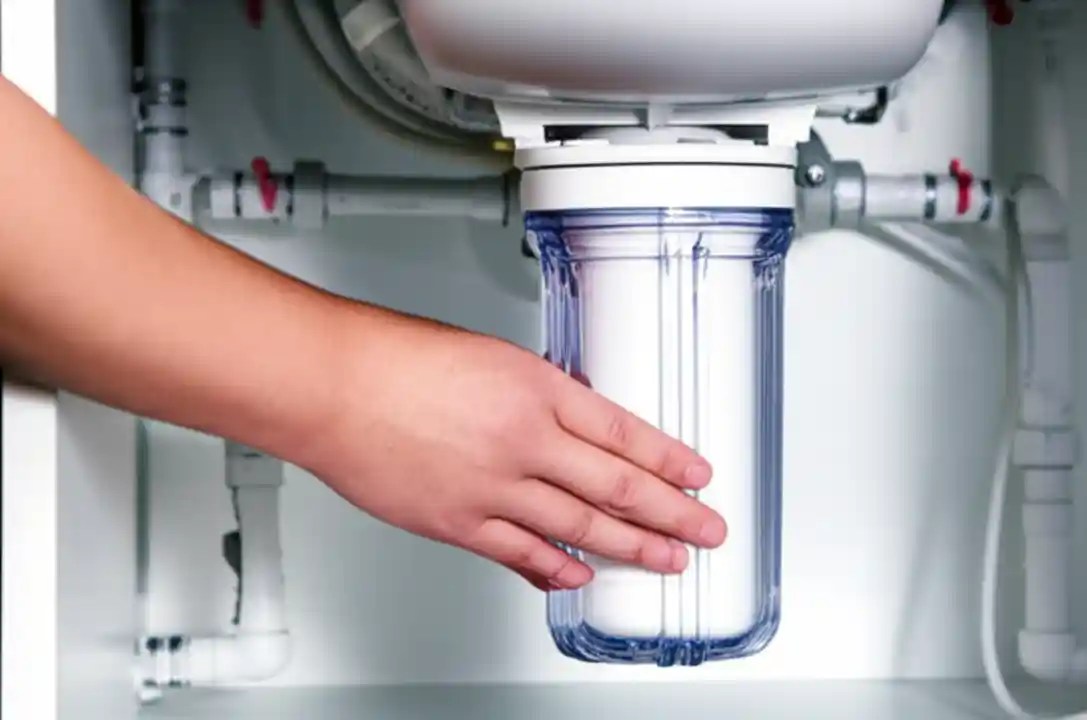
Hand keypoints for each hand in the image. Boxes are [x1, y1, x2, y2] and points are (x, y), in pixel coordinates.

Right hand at [299, 312, 726, 590]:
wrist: (333, 385)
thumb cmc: (396, 360)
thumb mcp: (492, 357)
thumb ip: (538, 394)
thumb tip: (574, 423)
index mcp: (539, 389)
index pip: (624, 431)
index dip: (669, 458)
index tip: (697, 474)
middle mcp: (526, 439)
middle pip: (618, 485)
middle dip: (673, 512)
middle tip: (707, 528)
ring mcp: (494, 486)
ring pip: (581, 526)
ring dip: (632, 546)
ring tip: (667, 559)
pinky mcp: (459, 522)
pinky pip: (522, 554)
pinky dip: (557, 569)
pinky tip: (583, 575)